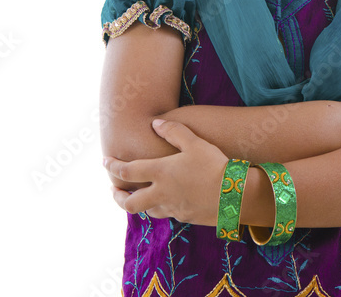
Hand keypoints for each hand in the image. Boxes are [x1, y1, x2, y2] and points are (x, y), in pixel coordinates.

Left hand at [103, 119, 227, 225]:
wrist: (235, 195)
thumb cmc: (214, 164)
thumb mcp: (195, 142)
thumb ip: (173, 131)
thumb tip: (155, 123)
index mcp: (160, 172)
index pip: (126, 171)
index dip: (112, 166)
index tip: (105, 162)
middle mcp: (161, 193)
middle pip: (129, 202)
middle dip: (117, 196)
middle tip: (114, 189)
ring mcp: (172, 208)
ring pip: (147, 210)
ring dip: (139, 203)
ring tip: (139, 195)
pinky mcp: (184, 216)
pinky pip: (167, 214)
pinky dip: (161, 207)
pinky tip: (167, 201)